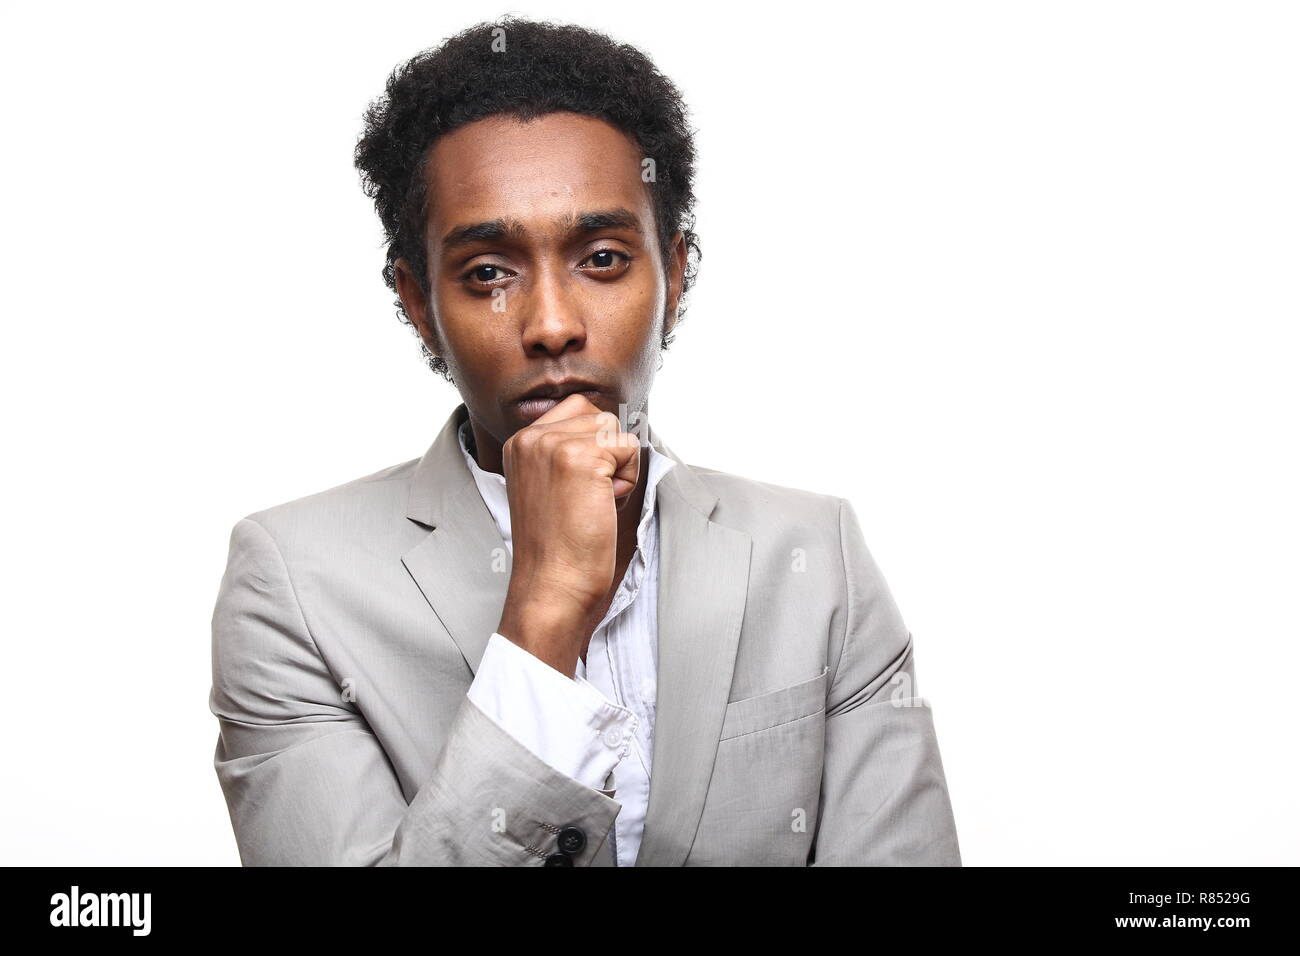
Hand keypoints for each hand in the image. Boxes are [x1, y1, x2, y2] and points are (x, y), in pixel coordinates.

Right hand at [495, 393, 640, 674]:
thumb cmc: (558, 546)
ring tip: (593, 502)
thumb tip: (610, 429)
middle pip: (598, 416)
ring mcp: (553, 445)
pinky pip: (629, 447)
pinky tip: (603, 506)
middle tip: (587, 497)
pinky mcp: (581, 458)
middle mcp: (531, 438)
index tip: (577, 489)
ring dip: (618, 467)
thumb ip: (565, 453)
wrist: (552, 585)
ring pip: (615, 430)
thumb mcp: (549, 486)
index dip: (594, 446)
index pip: (577, 410)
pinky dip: (627, 479)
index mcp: (520, 443)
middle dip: (607, 454)